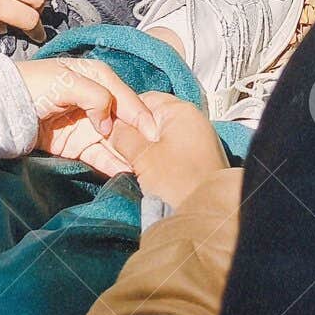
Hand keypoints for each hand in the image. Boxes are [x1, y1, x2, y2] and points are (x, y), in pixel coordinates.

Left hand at [19, 58, 159, 177]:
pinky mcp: (76, 146)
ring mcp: (87, 125)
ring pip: (116, 141)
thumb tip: (109, 124)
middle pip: (125, 120)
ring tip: (145, 169)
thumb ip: (95, 96)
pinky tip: (125, 173)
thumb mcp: (66, 81)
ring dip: (129, 154)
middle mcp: (97, 100)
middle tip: (156, 155)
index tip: (154, 133)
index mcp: (98, 77)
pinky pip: (100, 156)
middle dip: (140, 137)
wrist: (0, 107)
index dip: (141, 114)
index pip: (126, 97)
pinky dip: (112, 165)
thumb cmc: (33, 85)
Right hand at [108, 90, 227, 207]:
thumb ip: (122, 135)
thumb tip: (112, 125)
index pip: (143, 100)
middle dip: (132, 135)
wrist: (206, 214)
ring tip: (129, 166)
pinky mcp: (197, 160)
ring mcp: (196, 140)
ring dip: (142, 151)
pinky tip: (145, 174)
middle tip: (116, 151)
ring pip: (159, 138)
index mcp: (180, 110)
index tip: (107, 130)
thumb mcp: (142, 156)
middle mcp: (191, 120)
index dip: (122, 115)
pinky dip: (156, 160)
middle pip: (151, 120)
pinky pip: (170, 153)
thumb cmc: (178, 182)